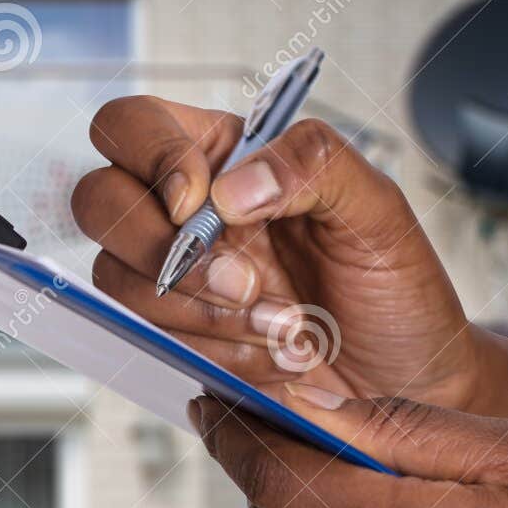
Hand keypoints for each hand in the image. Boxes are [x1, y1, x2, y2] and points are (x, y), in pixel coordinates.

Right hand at [71, 96, 507, 421]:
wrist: (408, 380)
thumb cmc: (395, 287)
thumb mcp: (376, 206)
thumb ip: (312, 162)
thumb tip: (231, 186)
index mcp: (225, 155)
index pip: (133, 126)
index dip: (150, 157)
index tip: (201, 202)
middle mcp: (188, 212)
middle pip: (99, 202)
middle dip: (164, 249)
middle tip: (244, 282)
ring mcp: (178, 279)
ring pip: (121, 281)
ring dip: (202, 312)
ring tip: (286, 327)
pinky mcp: (183, 338)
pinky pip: (158, 339)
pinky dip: (218, 351)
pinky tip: (276, 355)